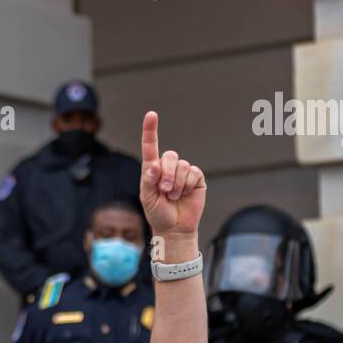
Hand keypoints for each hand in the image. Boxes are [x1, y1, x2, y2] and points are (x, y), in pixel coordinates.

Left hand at [139, 111, 205, 239]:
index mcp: (152, 169)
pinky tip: (184, 194)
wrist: (174, 228)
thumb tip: (153, 165)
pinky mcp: (196, 178)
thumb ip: (148, 181)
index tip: (151, 114)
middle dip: (167, 174)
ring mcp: (183, 172)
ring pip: (182, 165)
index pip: (150, 146)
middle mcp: (168, 167)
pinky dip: (186, 185)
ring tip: (173, 196)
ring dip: (176, 183)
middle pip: (170, 155)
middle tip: (164, 191)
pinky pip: (193, 173)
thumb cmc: (157, 213)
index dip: (150, 130)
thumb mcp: (147, 198)